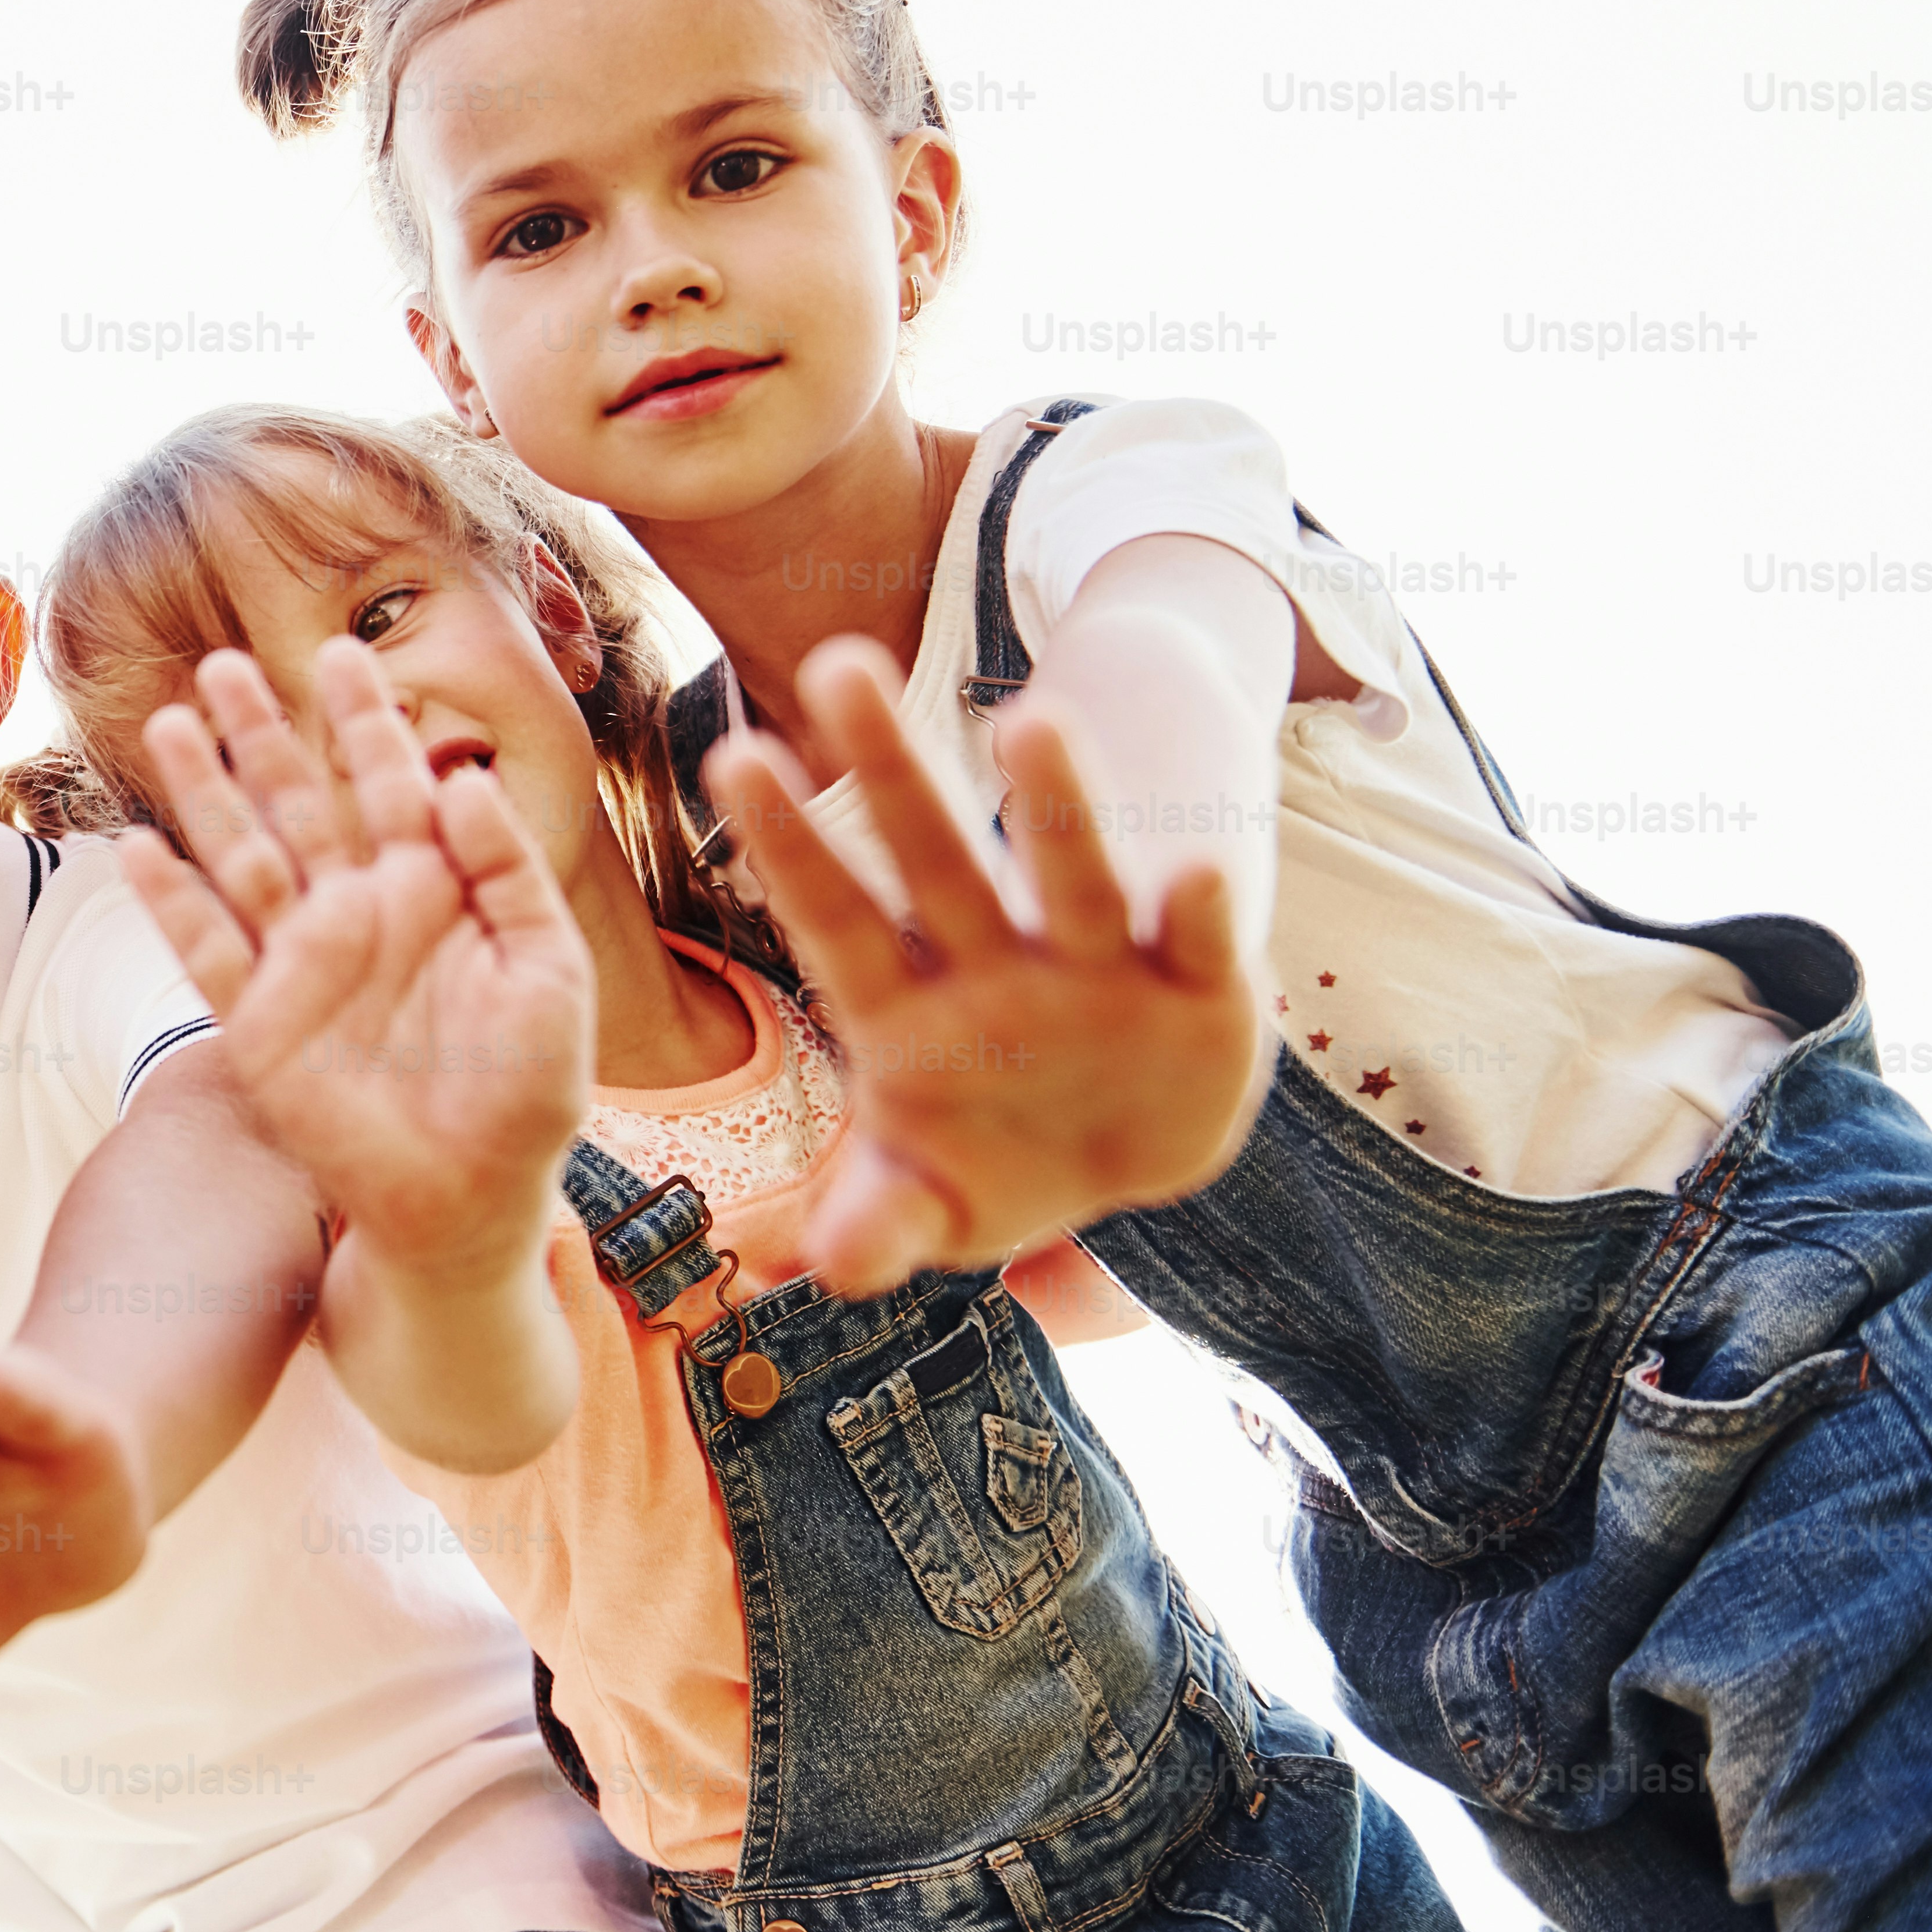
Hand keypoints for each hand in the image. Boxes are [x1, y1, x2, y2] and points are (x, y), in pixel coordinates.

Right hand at [114, 637, 589, 1288]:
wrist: (469, 1202)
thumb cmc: (525, 1094)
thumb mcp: (549, 975)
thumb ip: (511, 875)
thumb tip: (464, 781)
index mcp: (433, 892)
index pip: (392, 783)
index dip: (364, 720)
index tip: (340, 655)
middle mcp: (358, 913)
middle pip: (300, 801)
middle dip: (262, 732)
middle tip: (222, 663)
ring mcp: (302, 965)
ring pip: (242, 856)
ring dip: (204, 792)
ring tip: (166, 722)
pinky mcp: (259, 1022)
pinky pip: (206, 950)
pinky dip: (171, 902)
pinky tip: (138, 848)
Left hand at [706, 634, 1261, 1295]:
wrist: (1124, 1155)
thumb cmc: (992, 1157)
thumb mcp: (932, 1203)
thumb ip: (882, 1221)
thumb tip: (828, 1266)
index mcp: (909, 1004)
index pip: (833, 914)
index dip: (787, 843)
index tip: (733, 756)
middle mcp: (994, 961)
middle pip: (932, 859)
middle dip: (889, 770)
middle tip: (841, 664)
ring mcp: (1097, 965)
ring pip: (1067, 871)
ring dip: (1051, 803)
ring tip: (1029, 719)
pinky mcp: (1198, 987)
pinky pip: (1196, 940)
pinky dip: (1198, 909)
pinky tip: (1198, 870)